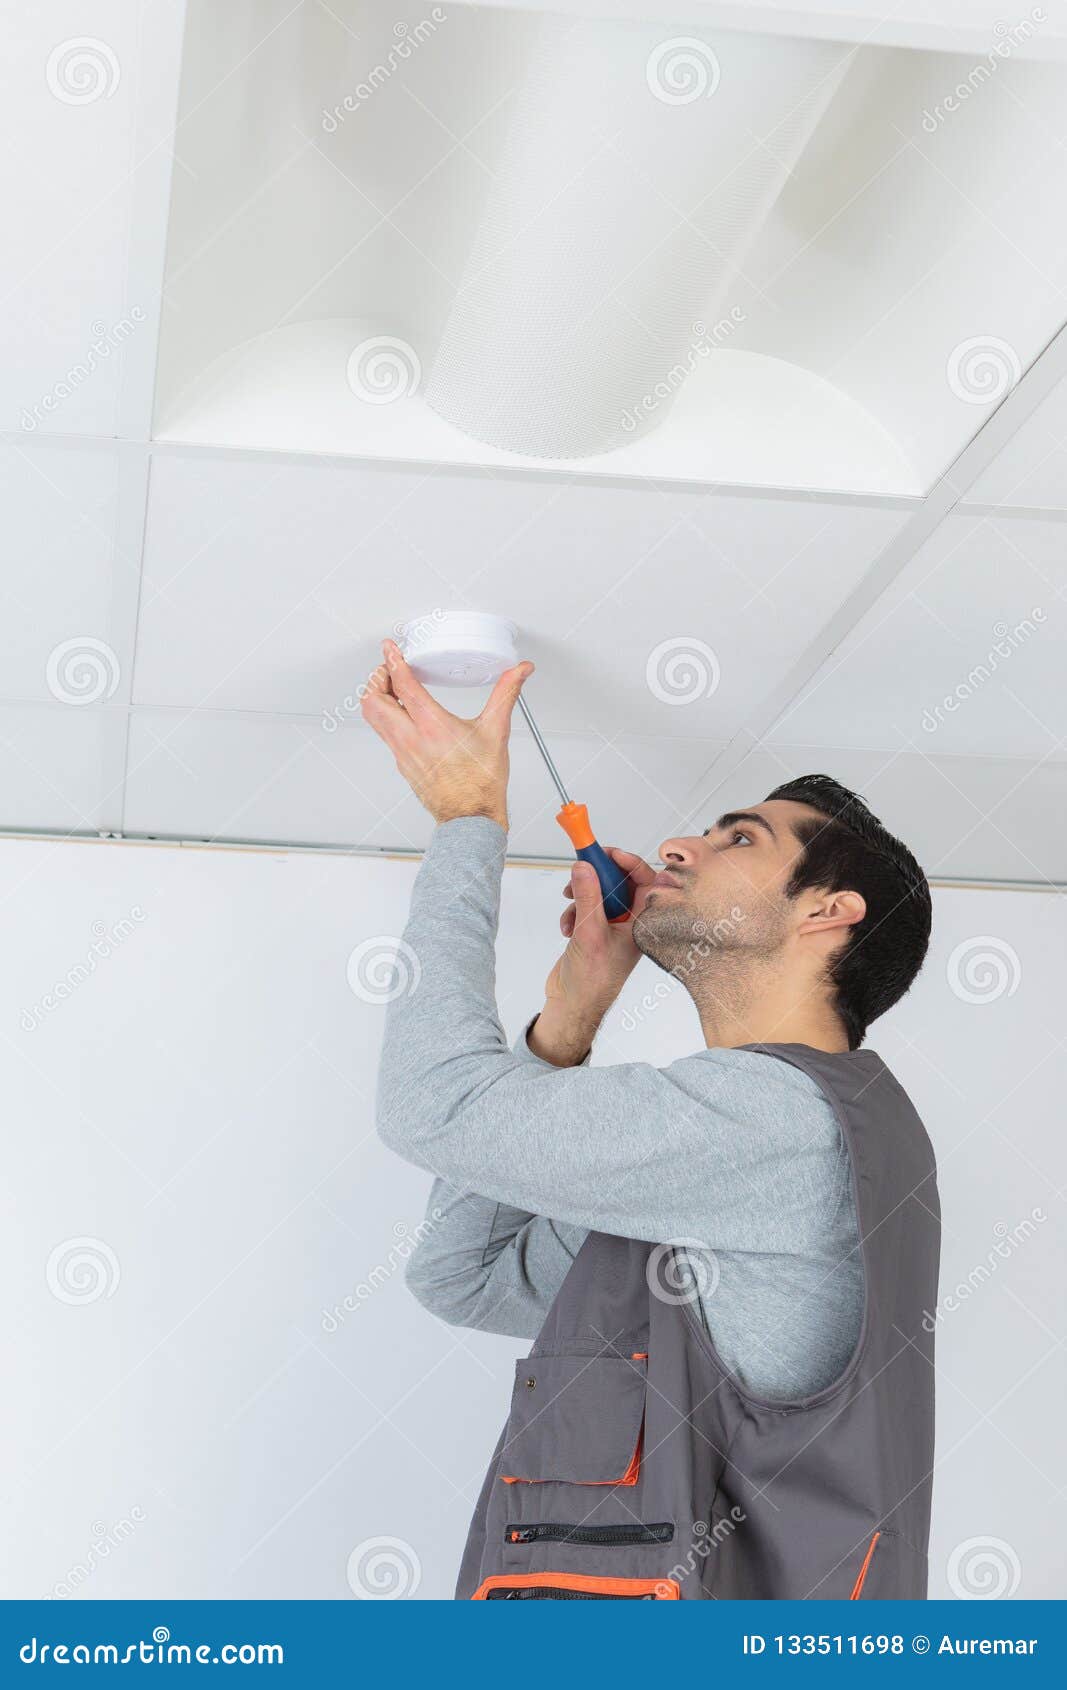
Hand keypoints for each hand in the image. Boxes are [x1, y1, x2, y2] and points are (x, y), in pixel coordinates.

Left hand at [361, 638, 533, 829]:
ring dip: (378, 698)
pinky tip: (402, 716)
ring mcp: (403, 753)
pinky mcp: (402, 764)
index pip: (402, 685)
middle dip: (377, 679)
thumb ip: (506, 694)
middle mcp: (411, 739)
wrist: (471, 818)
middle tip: (389, 669)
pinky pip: (384, 734)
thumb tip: (519, 671)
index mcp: (432, 726)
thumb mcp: (496, 731)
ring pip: (373, 718)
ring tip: (392, 688)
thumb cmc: (481, 783)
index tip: (390, 649)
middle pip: (373, 701)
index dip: (393, 661)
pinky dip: (386, 717)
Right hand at [528, 846, 657, 1064]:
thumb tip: (585, 867)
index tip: (607, 853)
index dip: (629, 863)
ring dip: (581, 896)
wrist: (573, 1005)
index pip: (646, 881)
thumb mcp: (589, 932)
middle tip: (581, 869)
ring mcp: (614, 928)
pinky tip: (567, 927)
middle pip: (620, 883)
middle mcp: (631, 923)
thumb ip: (588, 896)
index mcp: (642, 923)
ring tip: (569, 904)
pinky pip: (587, 908)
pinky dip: (574, 912)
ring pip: (601, 894)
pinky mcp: (596, 932)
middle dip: (598, 877)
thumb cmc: (592, 981)